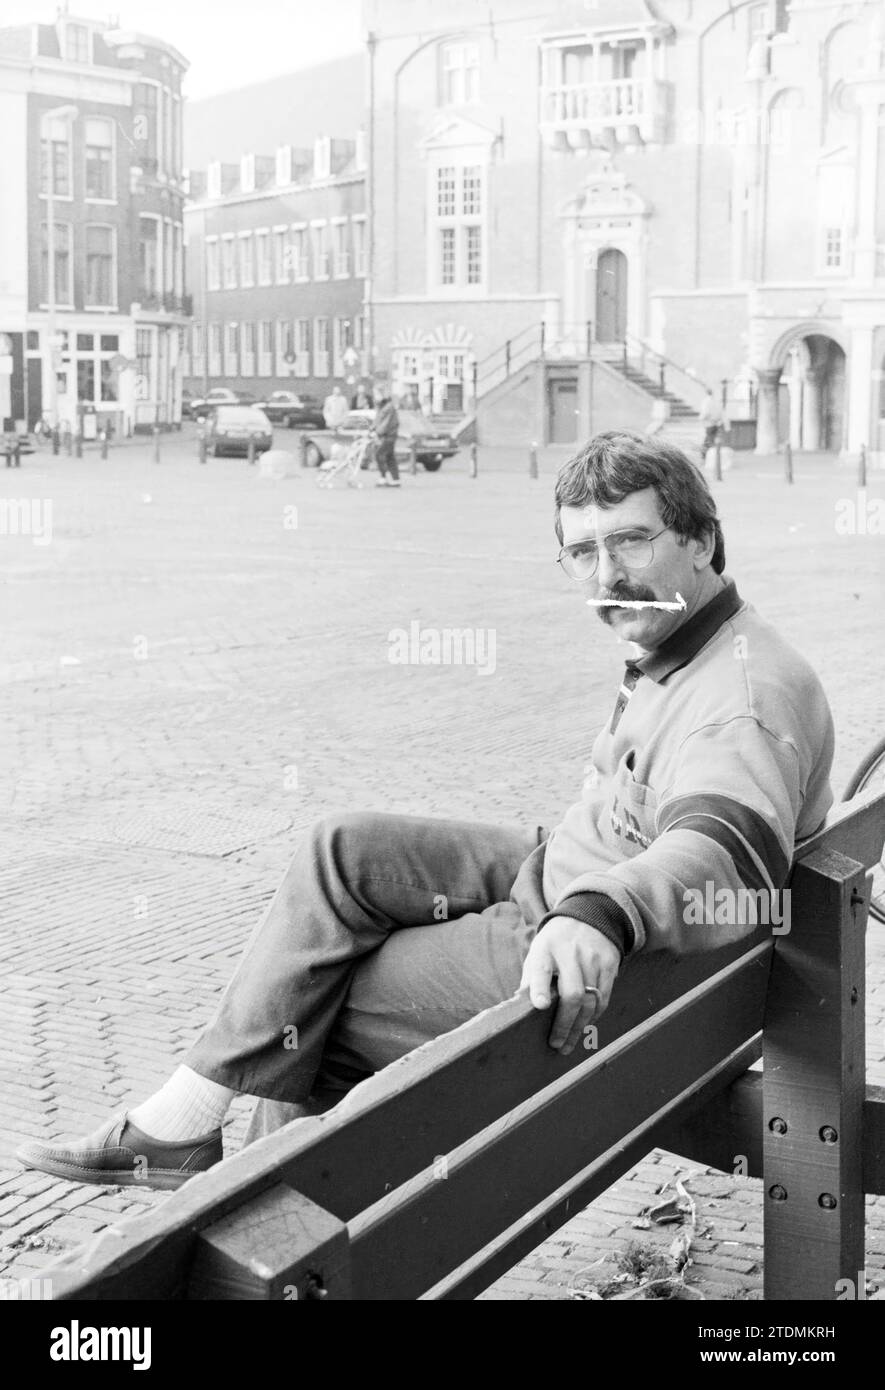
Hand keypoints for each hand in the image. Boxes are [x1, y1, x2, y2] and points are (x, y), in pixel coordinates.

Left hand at [520, 917, 620, 1053]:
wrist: (588, 916)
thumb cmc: (555, 944)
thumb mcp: (538, 952)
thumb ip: (531, 979)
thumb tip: (520, 1012)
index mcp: (546, 949)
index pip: (542, 969)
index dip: (540, 988)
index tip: (540, 1006)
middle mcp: (571, 953)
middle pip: (573, 994)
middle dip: (565, 1024)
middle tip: (556, 1045)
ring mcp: (593, 958)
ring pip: (591, 1001)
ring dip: (580, 1027)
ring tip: (569, 1043)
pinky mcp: (610, 964)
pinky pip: (604, 998)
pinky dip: (594, 1016)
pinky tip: (584, 1026)